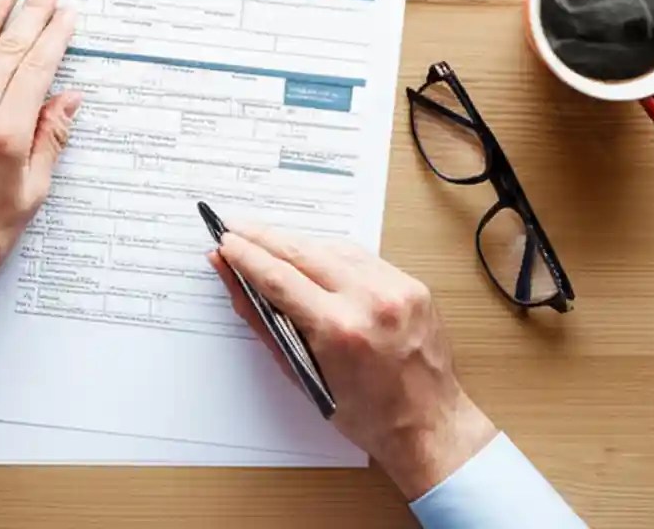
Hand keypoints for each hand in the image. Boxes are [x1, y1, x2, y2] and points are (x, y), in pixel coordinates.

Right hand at [208, 225, 496, 498]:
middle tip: (236, 228)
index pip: (279, 278)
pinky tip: (311, 253)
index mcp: (340, 330)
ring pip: (334, 247)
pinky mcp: (413, 285)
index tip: (225, 242)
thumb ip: (263, 322)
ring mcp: (397, 289)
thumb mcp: (302, 373)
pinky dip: (332, 253)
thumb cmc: (365, 414)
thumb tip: (234, 280)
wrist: (428, 425)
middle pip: (304, 252)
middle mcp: (371, 301)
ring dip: (297, 241)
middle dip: (264, 237)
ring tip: (266, 239)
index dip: (246, 256)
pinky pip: (362, 257)